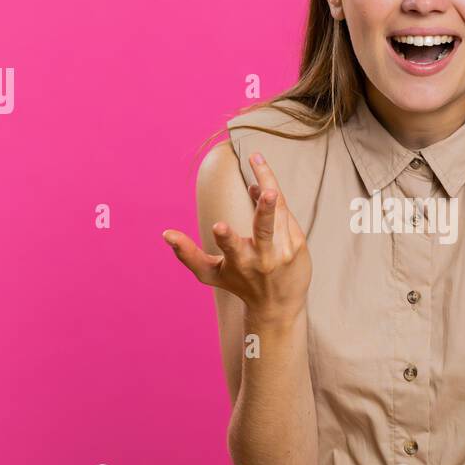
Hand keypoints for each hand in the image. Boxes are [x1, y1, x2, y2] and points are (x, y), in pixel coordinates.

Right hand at [162, 151, 311, 323]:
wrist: (280, 304)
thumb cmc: (239, 284)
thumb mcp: (211, 275)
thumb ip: (188, 255)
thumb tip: (165, 234)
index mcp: (240, 262)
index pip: (231, 247)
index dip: (225, 237)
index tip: (219, 226)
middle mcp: (264, 256)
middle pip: (266, 228)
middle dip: (265, 210)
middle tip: (270, 193)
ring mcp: (284, 249)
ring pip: (278, 210)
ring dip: (268, 184)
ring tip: (256, 159)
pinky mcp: (299, 244)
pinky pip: (284, 212)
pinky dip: (272, 199)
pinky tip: (263, 187)